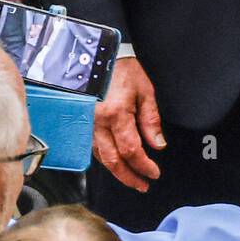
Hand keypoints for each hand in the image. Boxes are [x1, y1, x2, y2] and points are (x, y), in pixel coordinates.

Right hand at [93, 56, 164, 191]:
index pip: (132, 150)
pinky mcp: (82, 123)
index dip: (144, 166)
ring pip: (101, 157)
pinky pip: (93, 147)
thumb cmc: (122, 69)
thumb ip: (151, 120)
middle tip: (143, 185)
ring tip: (132, 178)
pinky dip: (106, 159)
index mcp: (116, 114)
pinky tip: (116, 163)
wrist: (97, 55)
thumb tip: (158, 145)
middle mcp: (97, 122)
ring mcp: (86, 124)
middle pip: (113, 161)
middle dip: (129, 177)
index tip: (154, 173)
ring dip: (117, 171)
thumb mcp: (145, 91)